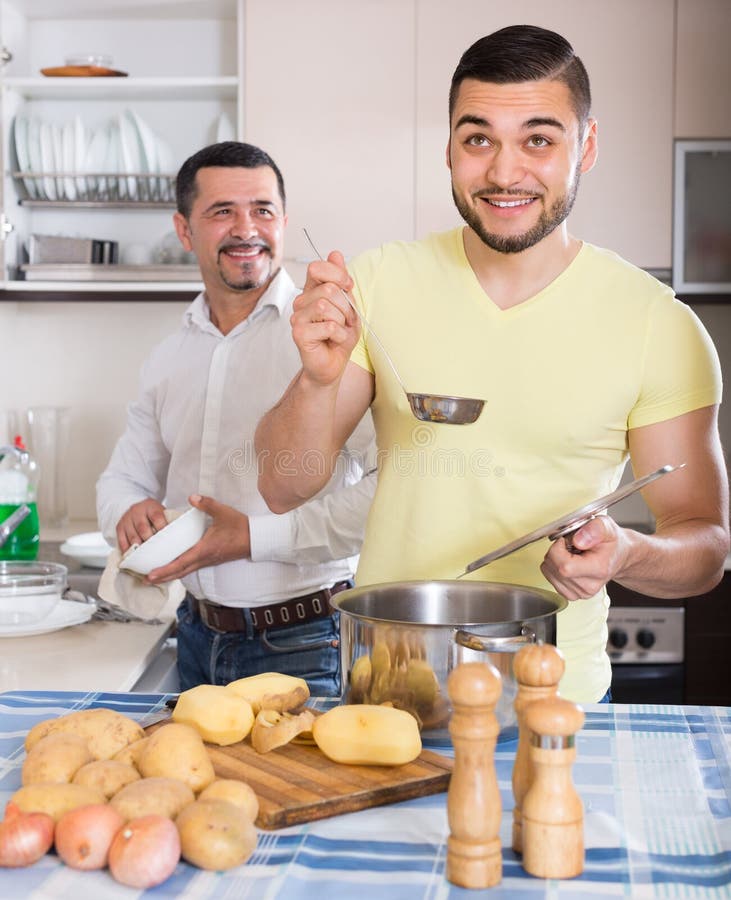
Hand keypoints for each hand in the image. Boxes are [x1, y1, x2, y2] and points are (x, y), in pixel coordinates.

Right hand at [116, 499, 168, 553]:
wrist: (135, 507)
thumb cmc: (152, 513)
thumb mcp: (161, 512)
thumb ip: (168, 521)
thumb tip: (177, 538)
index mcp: (150, 506)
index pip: (157, 517)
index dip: (162, 529)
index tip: (167, 540)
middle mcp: (137, 511)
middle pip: (143, 528)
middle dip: (150, 541)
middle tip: (157, 552)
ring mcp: (127, 519)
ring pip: (132, 536)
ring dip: (139, 549)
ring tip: (146, 558)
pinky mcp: (119, 527)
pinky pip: (122, 541)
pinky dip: (128, 551)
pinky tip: (134, 558)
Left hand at [146, 493, 250, 583]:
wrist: (255, 539)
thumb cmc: (239, 527)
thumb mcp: (223, 512)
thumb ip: (206, 504)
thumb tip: (191, 497)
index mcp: (205, 549)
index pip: (181, 562)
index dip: (165, 569)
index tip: (151, 574)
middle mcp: (204, 559)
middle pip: (180, 572)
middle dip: (162, 577)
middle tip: (145, 579)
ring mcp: (208, 561)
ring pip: (185, 572)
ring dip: (170, 575)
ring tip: (154, 576)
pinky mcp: (210, 560)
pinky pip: (191, 568)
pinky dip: (179, 570)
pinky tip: (173, 568)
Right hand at [291, 250, 360, 387]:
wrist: (332, 365)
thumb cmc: (339, 337)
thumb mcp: (348, 305)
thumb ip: (341, 281)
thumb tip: (335, 254)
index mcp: (312, 291)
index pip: (317, 268)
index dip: (337, 275)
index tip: (348, 287)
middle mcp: (302, 301)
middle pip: (328, 289)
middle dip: (346, 307)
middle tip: (346, 321)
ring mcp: (298, 317)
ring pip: (327, 307)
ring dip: (342, 322)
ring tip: (339, 331)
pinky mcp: (299, 333)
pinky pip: (328, 326)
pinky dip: (340, 335)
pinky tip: (334, 341)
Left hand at [540, 516, 628, 600]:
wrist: (618, 556)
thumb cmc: (611, 543)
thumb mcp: (607, 526)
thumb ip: (594, 529)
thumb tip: (578, 540)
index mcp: (598, 570)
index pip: (564, 566)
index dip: (558, 548)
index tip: (566, 540)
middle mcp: (589, 586)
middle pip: (554, 568)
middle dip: (556, 551)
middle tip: (571, 545)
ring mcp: (580, 593)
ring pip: (548, 572)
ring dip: (555, 559)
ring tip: (572, 554)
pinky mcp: (571, 595)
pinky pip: (549, 578)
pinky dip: (554, 567)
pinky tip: (569, 562)